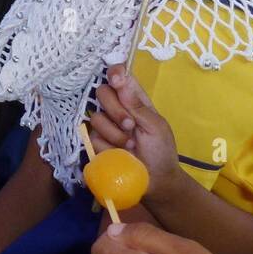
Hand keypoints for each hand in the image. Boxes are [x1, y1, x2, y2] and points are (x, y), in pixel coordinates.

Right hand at [89, 63, 183, 200]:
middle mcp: (116, 108)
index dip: (115, 72)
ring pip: (96, 116)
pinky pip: (92, 136)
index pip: (120, 77)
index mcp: (135, 100)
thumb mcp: (156, 126)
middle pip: (102, 92)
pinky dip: (107, 145)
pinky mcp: (95, 141)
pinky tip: (119, 153)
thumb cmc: (161, 151)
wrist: (154, 181)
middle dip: (115, 109)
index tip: (116, 79)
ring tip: (130, 145)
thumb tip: (121, 81)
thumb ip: (138, 105)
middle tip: (130, 125)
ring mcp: (104, 124)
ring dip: (114, 133)